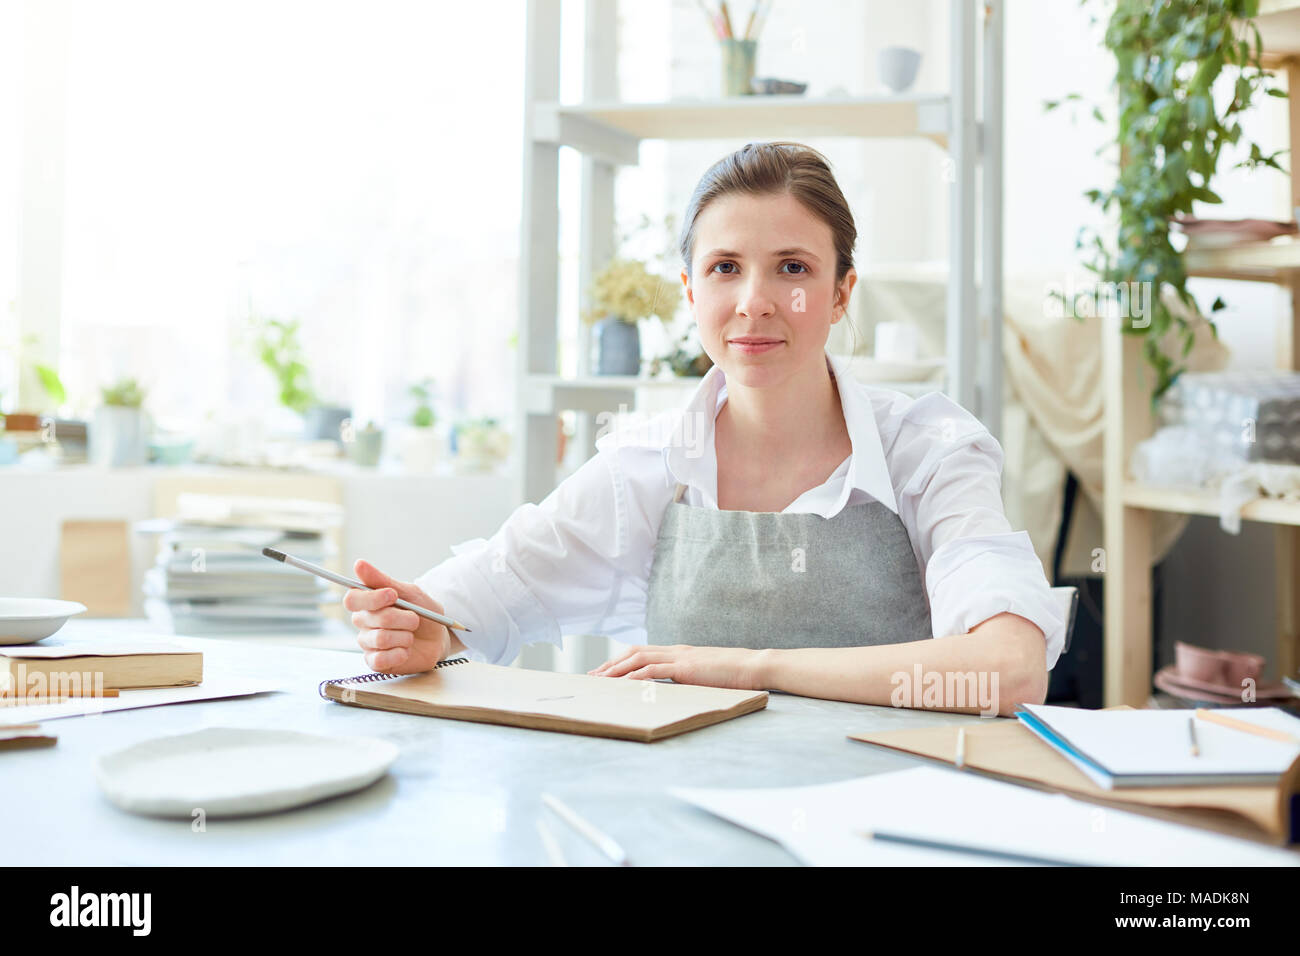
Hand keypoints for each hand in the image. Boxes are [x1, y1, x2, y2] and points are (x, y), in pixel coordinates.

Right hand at [344, 559, 449, 673]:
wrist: (440, 638)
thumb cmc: (423, 613)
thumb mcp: (409, 593)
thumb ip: (383, 581)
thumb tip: (359, 564)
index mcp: (367, 603)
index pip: (352, 599)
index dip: (372, 598)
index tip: (393, 595)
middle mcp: (363, 623)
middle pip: (371, 618)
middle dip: (400, 618)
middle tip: (414, 619)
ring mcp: (368, 644)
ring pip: (379, 638)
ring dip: (404, 636)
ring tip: (411, 636)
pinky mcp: (376, 662)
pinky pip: (380, 659)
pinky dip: (399, 654)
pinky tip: (406, 651)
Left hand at [586, 643, 764, 690]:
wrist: (753, 666)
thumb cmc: (734, 674)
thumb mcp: (705, 675)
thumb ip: (688, 678)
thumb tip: (674, 690)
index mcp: (679, 652)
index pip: (643, 652)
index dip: (621, 661)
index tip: (605, 671)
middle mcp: (675, 651)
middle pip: (634, 652)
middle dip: (611, 664)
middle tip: (593, 675)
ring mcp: (680, 657)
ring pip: (639, 658)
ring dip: (617, 669)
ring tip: (601, 680)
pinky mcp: (686, 667)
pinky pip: (655, 669)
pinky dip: (636, 675)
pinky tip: (623, 683)